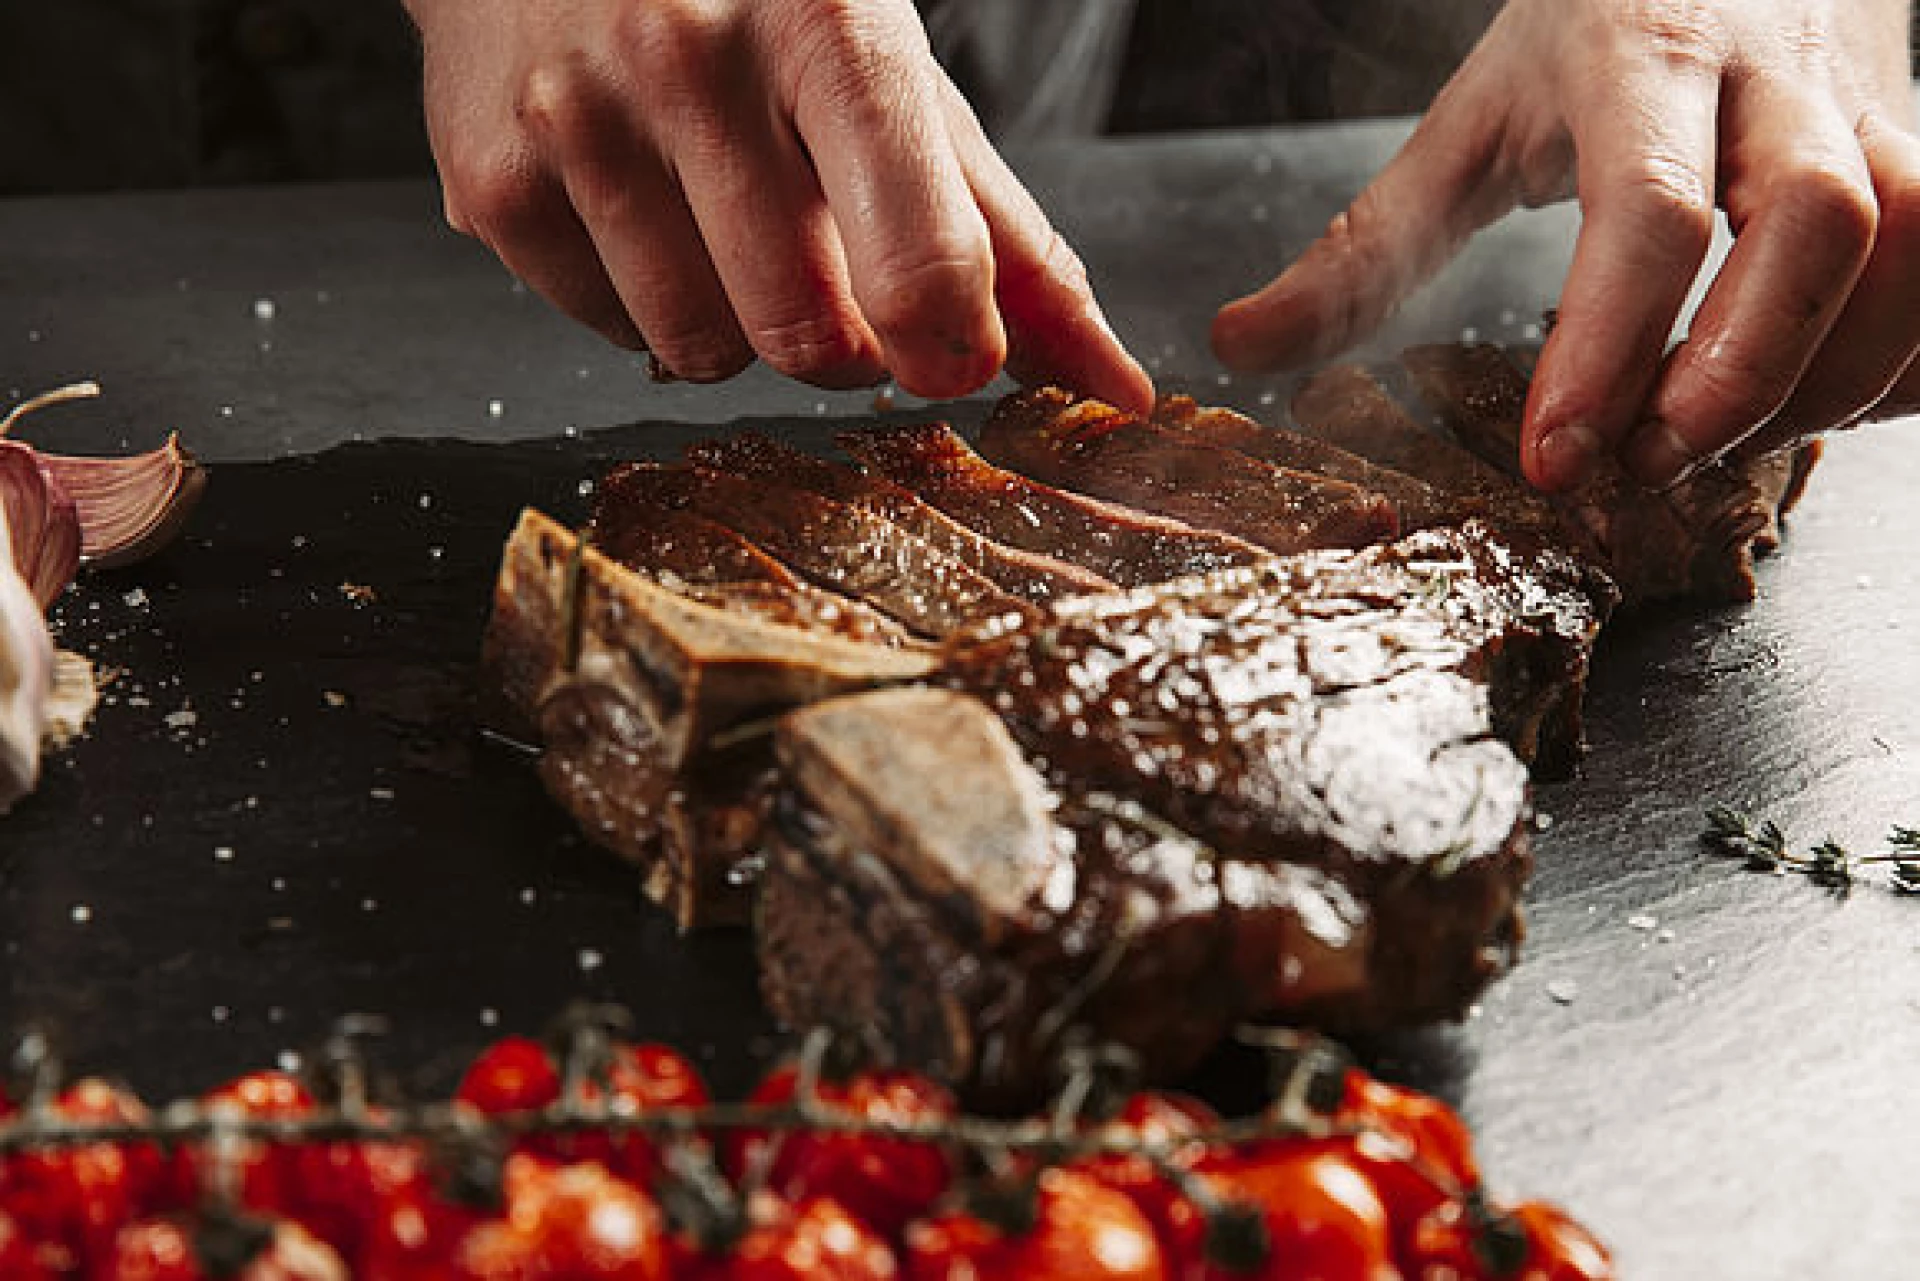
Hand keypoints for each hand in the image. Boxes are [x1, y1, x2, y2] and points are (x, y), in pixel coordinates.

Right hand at [402, 0, 1151, 409]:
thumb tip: (1117, 386)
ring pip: (703, 353)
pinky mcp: (492, 183)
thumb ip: (1010, 240)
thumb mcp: (901, 79)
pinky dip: (645, 302)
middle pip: (808, 337)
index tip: (950, 351)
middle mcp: (690, 61)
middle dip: (840, 341)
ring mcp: (577, 122)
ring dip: (738, 324)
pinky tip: (640, 206)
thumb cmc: (761, 0)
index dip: (950, 346)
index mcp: (828, 24)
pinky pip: (609, 335)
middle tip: (824, 262)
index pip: (920, 256)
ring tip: (719, 215)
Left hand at [1212, 0, 1919, 489]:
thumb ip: (1364, 243)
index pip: (1651, 210)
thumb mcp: (1464, 121)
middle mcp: (1775, 77)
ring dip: (1828, 377)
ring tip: (1719, 441)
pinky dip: (1903, 357)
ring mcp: (1871, 105)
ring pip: (1910, 247)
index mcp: (1641, 60)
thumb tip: (1241, 348)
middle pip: (1820, 225)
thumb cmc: (1592, 29)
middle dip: (1742, 372)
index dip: (1611, 347)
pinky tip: (1818, 401)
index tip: (1557, 456)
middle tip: (1650, 461)